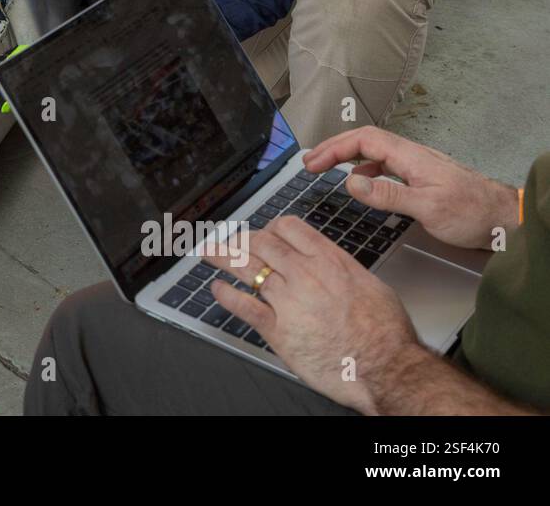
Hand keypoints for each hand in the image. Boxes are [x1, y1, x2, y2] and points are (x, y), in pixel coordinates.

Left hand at [205, 217, 426, 413]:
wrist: (387, 368)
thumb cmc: (386, 334)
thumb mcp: (371, 285)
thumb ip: (343, 269)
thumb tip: (332, 264)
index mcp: (329, 261)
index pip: (288, 228)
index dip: (270, 227)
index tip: (263, 232)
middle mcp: (305, 275)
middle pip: (261, 244)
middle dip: (242, 240)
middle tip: (231, 242)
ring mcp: (288, 301)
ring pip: (246, 268)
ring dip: (222, 257)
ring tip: (209, 253)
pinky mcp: (278, 330)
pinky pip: (244, 306)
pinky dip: (227, 295)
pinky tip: (218, 289)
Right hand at [304, 126, 518, 250]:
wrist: (504, 218)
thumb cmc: (473, 213)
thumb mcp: (427, 207)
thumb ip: (387, 194)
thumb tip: (351, 181)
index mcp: (409, 157)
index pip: (362, 140)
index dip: (333, 149)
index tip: (313, 163)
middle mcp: (412, 156)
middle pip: (364, 140)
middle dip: (333, 148)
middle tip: (309, 162)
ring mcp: (417, 165)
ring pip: (373, 151)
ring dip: (346, 156)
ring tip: (326, 167)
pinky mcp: (421, 176)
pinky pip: (384, 164)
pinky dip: (364, 167)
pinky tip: (361, 179)